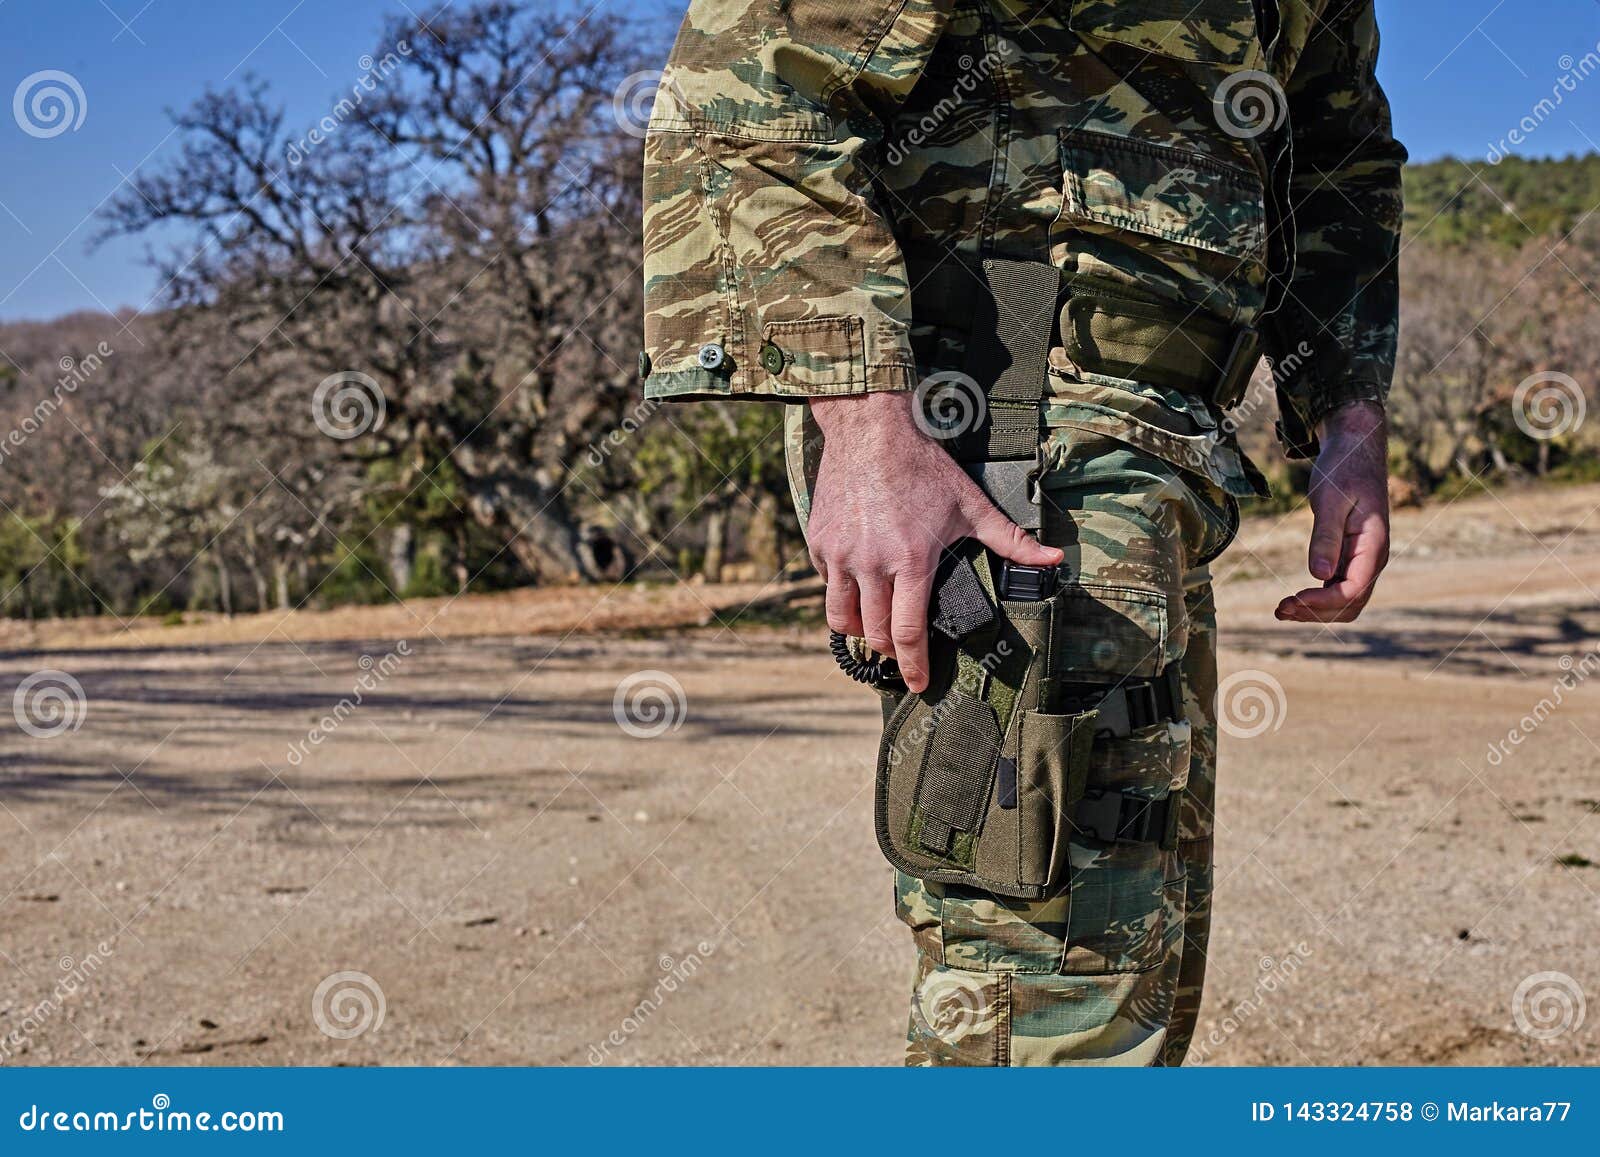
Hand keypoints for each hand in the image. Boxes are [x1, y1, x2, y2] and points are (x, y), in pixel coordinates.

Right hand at [807, 391, 1061, 691]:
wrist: (870, 429)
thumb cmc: (923, 466)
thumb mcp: (970, 504)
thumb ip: (1011, 540)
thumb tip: (1054, 560)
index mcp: (912, 560)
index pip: (908, 632)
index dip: (914, 666)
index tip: (918, 684)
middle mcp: (872, 563)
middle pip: (874, 633)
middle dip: (889, 652)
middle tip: (900, 654)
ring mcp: (841, 554)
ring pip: (841, 618)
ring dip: (859, 632)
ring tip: (873, 630)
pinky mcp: (820, 542)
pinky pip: (826, 585)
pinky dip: (841, 595)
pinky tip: (857, 588)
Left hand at [1275, 400, 1389, 623]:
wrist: (1355, 451)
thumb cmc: (1343, 471)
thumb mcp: (1331, 500)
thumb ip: (1326, 538)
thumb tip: (1318, 575)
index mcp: (1373, 547)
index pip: (1351, 591)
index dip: (1321, 603)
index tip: (1290, 601)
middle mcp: (1372, 559)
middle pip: (1349, 605)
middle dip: (1316, 613)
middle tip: (1279, 610)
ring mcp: (1363, 560)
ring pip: (1344, 601)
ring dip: (1315, 611)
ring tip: (1281, 610)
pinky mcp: (1349, 557)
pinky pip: (1337, 588)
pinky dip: (1316, 598)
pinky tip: (1292, 600)